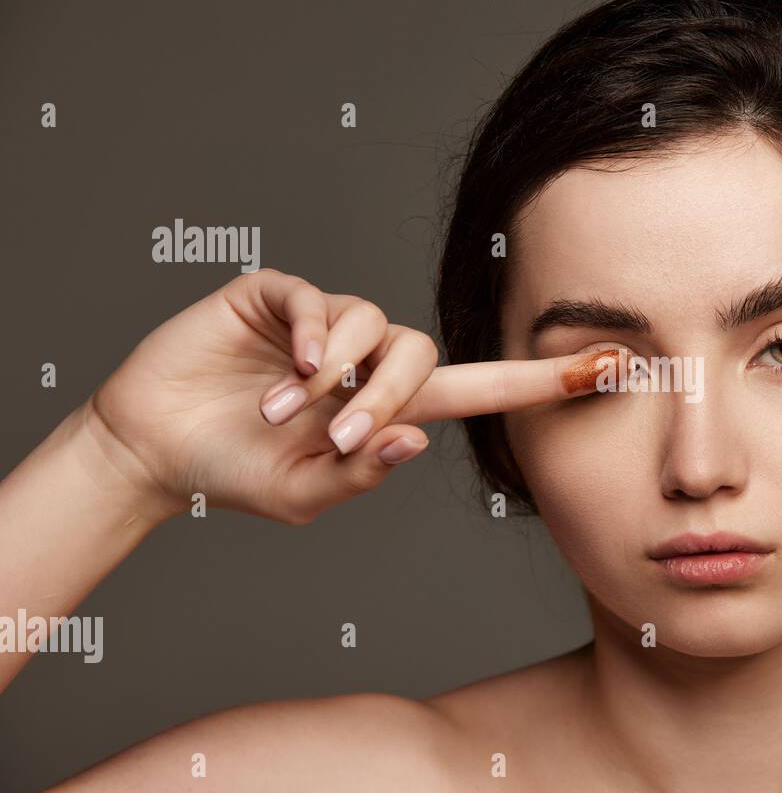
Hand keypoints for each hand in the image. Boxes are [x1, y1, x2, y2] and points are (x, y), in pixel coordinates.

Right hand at [85, 269, 619, 524]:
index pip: (480, 390)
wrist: (154, 450)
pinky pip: (319, 299)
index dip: (544, 379)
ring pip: (376, 326)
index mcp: (387, 408)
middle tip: (336, 437)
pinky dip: (312, 333)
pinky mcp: (278, 297)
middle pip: (425, 356)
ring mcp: (324, 324)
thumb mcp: (305, 495)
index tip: (615, 363)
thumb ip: (360, 473)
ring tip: (288, 412)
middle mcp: (367, 359)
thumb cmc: (235, 475)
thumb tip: (414, 439)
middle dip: (388, 399)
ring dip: (341, 374)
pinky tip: (286, 365)